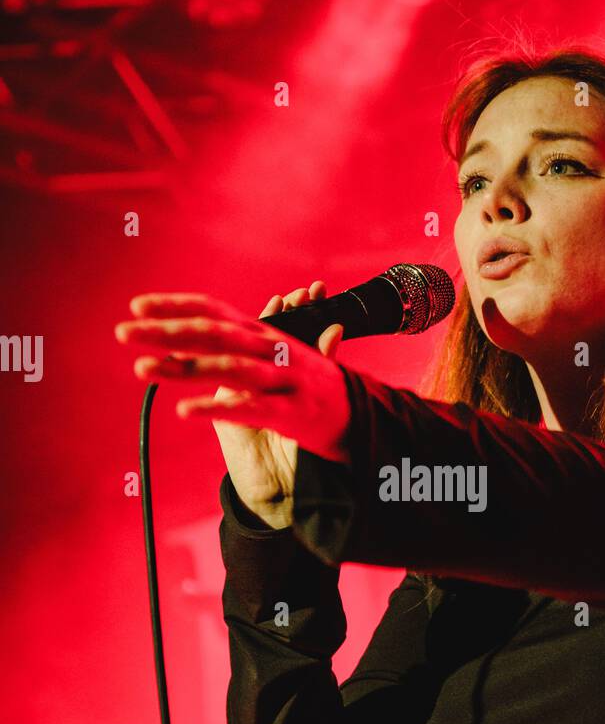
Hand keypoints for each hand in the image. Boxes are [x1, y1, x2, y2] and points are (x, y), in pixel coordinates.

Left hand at [114, 285, 349, 526]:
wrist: (360, 418)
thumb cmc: (307, 387)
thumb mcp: (273, 357)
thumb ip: (233, 347)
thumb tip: (189, 337)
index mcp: (263, 334)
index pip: (214, 310)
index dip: (175, 305)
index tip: (136, 306)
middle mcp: (272, 349)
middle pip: (214, 333)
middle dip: (166, 331)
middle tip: (124, 332)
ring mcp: (284, 380)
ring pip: (230, 367)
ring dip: (185, 368)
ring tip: (144, 370)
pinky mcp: (292, 414)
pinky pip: (251, 408)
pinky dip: (218, 407)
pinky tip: (186, 410)